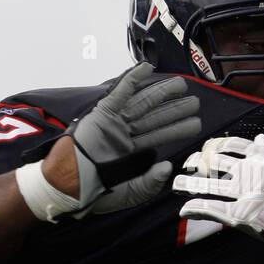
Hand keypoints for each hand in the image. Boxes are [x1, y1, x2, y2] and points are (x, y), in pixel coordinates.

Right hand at [20, 62, 201, 221]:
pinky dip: (132, 80)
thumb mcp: (130, 193)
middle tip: (195, 101)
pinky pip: (119, 93)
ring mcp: (113, 123)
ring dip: (162, 92)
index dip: (177, 127)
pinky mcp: (102, 114)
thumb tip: (167, 166)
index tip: (195, 121)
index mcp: (130, 152)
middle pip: (154, 117)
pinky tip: (147, 69)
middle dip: (174, 108)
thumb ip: (150, 183)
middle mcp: (124, 134)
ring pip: (142, 103)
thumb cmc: (94, 192)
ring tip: (181, 85)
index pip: (158, 135)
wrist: (69, 186)